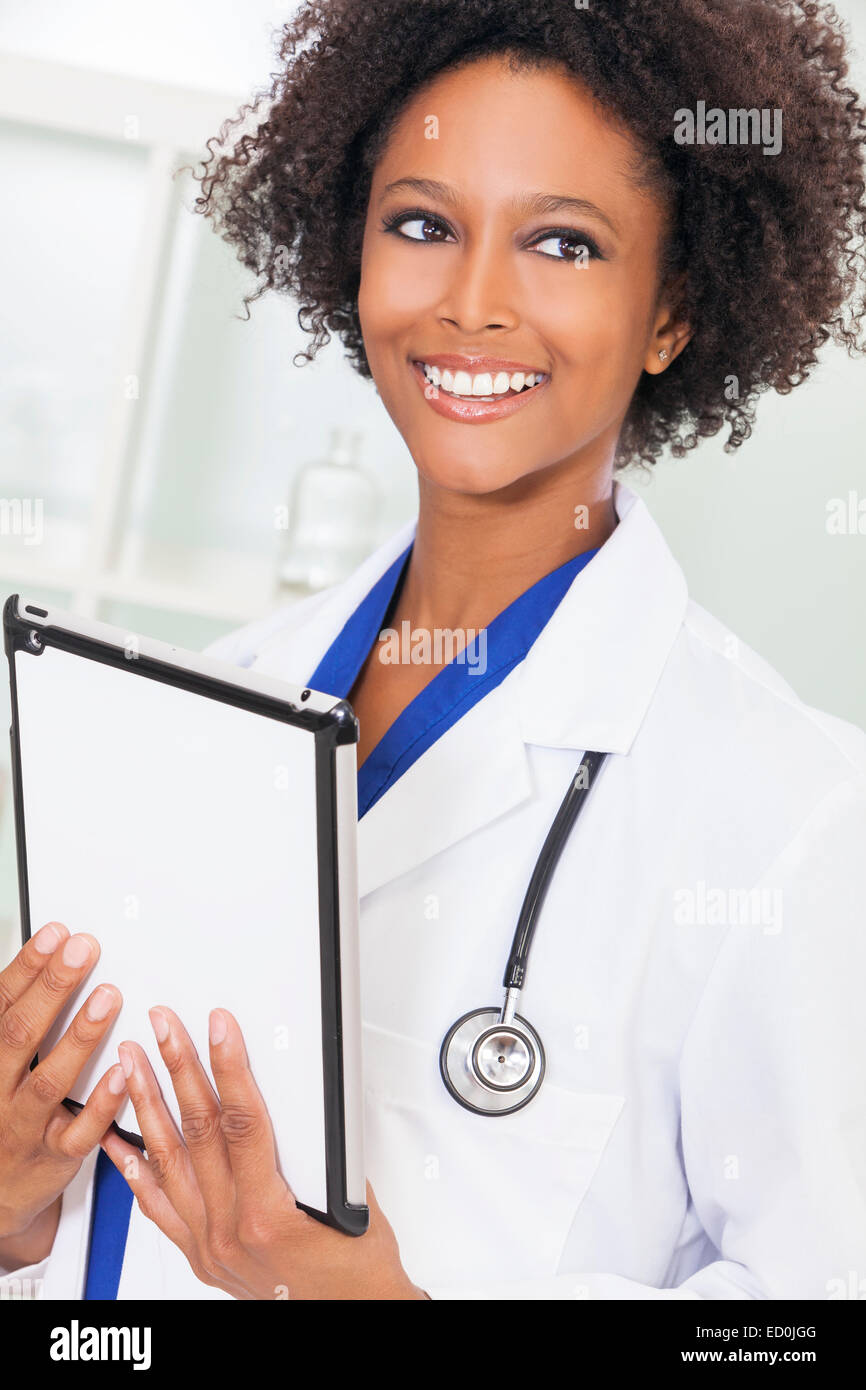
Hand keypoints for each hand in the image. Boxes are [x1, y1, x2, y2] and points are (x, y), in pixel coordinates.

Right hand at [0, 922, 126, 1245]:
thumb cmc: (6, 1111)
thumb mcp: (1, 1063)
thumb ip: (22, 1018)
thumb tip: (49, 959)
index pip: (0, 1006)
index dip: (27, 967)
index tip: (55, 934)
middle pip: (19, 1034)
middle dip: (53, 988)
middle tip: (84, 950)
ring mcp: (25, 1125)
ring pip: (50, 1080)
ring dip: (79, 1037)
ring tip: (107, 998)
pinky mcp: (56, 1155)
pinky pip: (80, 1130)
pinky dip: (102, 1102)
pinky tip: (121, 1071)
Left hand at [100, 1006, 427, 1299]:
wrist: (349, 1314)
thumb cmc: (356, 1268)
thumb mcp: (351, 1198)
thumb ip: (319, 1147)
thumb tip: (302, 1097)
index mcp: (268, 1214)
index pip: (243, 1123)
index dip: (229, 1068)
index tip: (218, 1029)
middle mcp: (230, 1230)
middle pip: (199, 1132)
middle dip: (179, 1069)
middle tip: (163, 1027)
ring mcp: (208, 1242)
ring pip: (168, 1161)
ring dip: (148, 1104)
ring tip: (133, 1063)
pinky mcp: (199, 1253)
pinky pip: (156, 1205)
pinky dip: (135, 1169)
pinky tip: (120, 1139)